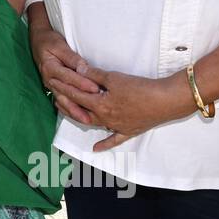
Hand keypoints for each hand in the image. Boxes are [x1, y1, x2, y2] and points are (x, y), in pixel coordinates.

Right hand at [30, 23, 101, 124]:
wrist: (38, 41)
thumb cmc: (50, 41)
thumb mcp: (60, 45)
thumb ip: (72, 57)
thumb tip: (83, 68)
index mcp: (50, 67)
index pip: (69, 77)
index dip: (83, 83)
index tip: (95, 89)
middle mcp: (49, 79)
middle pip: (65, 94)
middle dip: (79, 105)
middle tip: (94, 112)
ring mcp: (50, 85)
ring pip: (63, 101)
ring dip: (74, 112)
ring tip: (86, 121)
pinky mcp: (53, 87)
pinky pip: (60, 101)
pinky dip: (68, 110)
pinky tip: (77, 117)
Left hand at [56, 67, 194, 151]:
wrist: (166, 101)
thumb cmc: (140, 88)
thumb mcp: (114, 77)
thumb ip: (94, 75)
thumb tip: (78, 70)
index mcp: (100, 105)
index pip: (76, 95)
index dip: (63, 87)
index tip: (53, 81)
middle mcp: (105, 118)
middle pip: (81, 111)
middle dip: (67, 103)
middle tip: (55, 97)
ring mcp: (116, 126)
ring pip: (93, 123)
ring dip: (81, 118)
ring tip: (69, 114)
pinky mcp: (129, 131)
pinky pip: (114, 139)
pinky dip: (104, 144)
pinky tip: (95, 148)